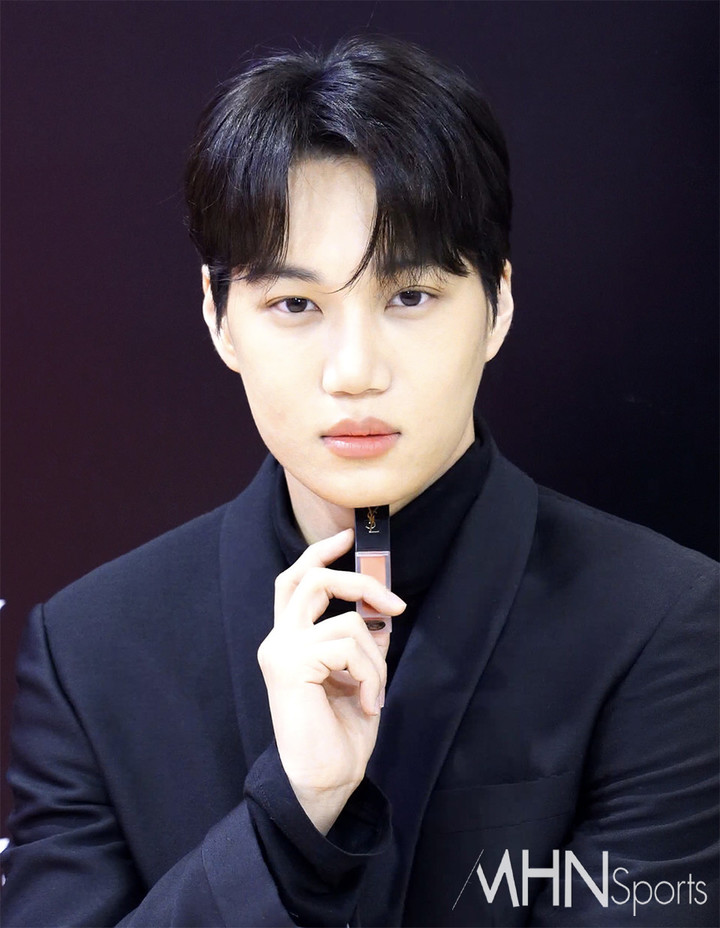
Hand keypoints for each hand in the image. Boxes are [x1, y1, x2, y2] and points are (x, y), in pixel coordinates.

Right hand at [257, 528, 405, 833]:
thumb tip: (381, 614)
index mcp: (288, 640)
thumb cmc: (340, 733)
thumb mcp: (359, 676)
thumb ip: (362, 642)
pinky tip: (368, 703)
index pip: (296, 582)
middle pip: (313, 579)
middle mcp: (277, 640)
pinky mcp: (291, 663)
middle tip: (394, 603)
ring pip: (346, 621)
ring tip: (374, 692)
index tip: (348, 537)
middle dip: (360, 581)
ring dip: (375, 659)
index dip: (318, 554)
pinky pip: (350, 644)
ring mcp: (280, 650)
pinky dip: (371, 674)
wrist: (324, 779)